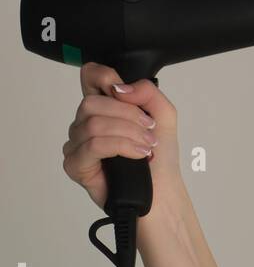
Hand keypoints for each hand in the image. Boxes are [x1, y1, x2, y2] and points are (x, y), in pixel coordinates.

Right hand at [62, 62, 182, 210]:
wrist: (162, 190)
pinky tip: (137, 155)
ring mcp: (77, 144)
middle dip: (127, 115)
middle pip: (91, 102)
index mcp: (105, 108)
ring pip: (94, 124)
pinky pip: (93, 145)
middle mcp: (86, 123)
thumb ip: (147, 92)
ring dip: (129, 133)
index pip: (89, 78)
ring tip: (147, 146)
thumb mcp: (164, 115)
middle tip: (148, 129)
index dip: (102, 76)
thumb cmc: (160, 157)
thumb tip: (120, 88)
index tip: (123, 91)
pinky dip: (121, 146)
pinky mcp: (75, 165)